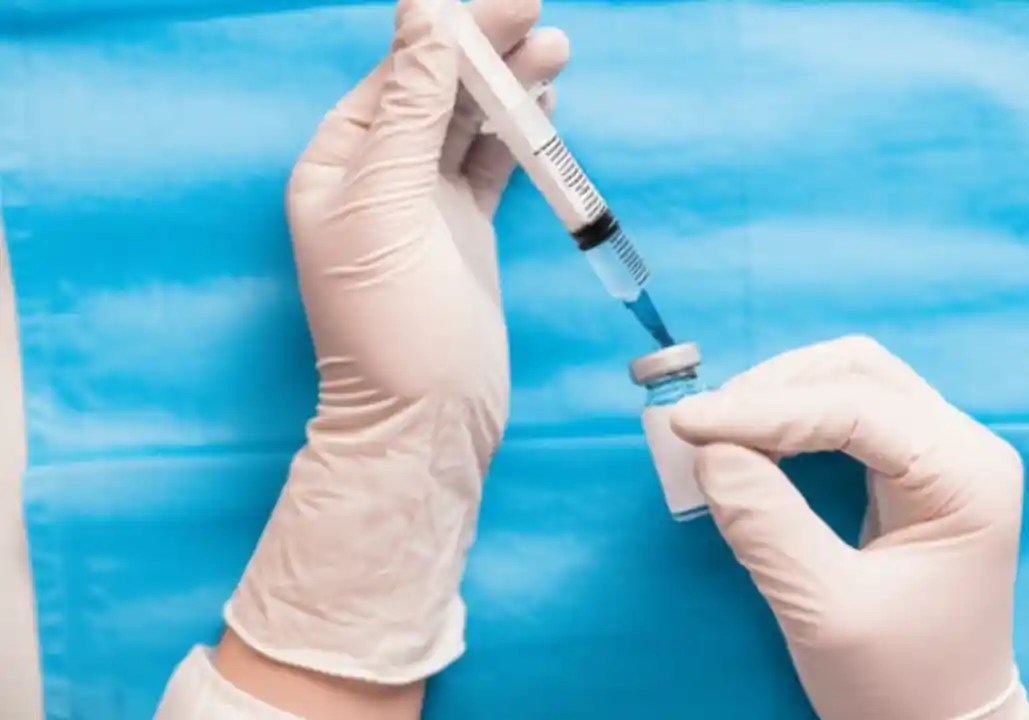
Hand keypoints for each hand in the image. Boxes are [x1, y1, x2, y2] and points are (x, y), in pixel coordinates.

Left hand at [224, 0, 567, 685]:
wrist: (426, 421)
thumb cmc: (392, 324)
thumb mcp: (392, 203)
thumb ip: (412, 107)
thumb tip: (424, 17)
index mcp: (339, 162)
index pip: (399, 74)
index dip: (450, 35)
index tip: (505, 5)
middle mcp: (378, 176)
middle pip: (438, 90)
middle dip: (486, 51)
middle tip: (538, 14)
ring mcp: (426, 204)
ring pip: (471, 124)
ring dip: (511, 86)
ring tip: (555, 49)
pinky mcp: (466, 230)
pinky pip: (494, 164)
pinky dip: (520, 133)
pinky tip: (544, 101)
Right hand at [671, 337, 1028, 719]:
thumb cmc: (900, 682)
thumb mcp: (825, 613)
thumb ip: (767, 526)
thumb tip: (710, 453)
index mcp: (966, 478)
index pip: (856, 409)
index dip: (765, 411)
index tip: (688, 424)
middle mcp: (965, 449)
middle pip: (859, 371)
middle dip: (773, 390)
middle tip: (703, 427)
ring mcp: (944, 455)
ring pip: (853, 380)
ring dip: (779, 397)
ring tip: (719, 434)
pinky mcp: (917, 469)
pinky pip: (850, 413)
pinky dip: (792, 418)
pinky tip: (753, 443)